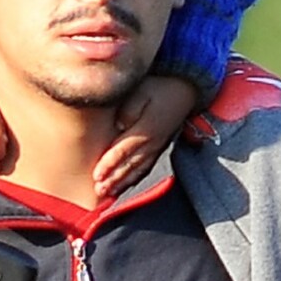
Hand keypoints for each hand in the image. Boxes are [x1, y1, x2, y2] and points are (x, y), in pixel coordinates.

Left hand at [94, 72, 201, 194]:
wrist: (185, 90)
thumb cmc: (159, 87)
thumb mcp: (142, 90)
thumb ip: (129, 107)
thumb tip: (119, 124)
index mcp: (147, 129)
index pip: (124, 150)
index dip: (109, 164)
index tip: (96, 175)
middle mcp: (153, 142)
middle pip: (130, 164)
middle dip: (114, 179)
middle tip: (99, 190)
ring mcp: (158, 146)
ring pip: (138, 169)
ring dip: (123, 182)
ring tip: (108, 192)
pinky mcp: (159, 147)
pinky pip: (146, 166)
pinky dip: (135, 177)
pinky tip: (125, 183)